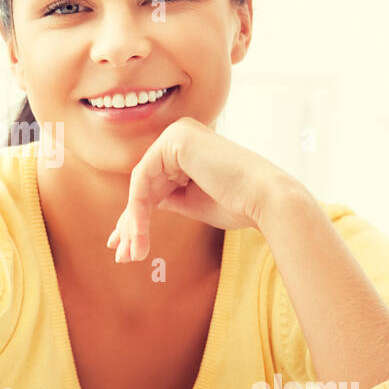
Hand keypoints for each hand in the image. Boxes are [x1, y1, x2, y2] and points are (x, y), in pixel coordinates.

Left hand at [106, 116, 289, 261]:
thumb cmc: (238, 204)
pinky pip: (143, 179)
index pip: (154, 184)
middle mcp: (179, 135)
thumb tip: (134, 212)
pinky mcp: (174, 140)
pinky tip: (138, 234)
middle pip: (144, 185)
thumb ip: (166, 198)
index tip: (125, 246)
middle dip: (130, 223)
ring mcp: (176, 134)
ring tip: (131, 253)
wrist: (267, 201)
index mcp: (187, 148)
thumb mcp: (191, 202)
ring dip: (133, 223)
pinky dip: (138, 209)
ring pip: (140, 185)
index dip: (136, 217)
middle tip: (121, 254)